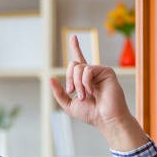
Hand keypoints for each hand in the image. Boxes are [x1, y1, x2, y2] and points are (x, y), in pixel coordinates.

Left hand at [50, 35, 147, 150]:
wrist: (106, 119)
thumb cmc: (91, 114)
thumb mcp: (69, 105)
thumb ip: (59, 93)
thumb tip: (50, 79)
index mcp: (84, 79)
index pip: (79, 60)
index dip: (76, 48)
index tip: (73, 37)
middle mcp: (92, 73)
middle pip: (73, 64)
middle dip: (70, 79)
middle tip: (74, 92)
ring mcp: (99, 71)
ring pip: (78, 67)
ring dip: (78, 84)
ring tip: (85, 95)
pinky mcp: (106, 71)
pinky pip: (87, 70)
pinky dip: (86, 82)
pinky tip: (92, 91)